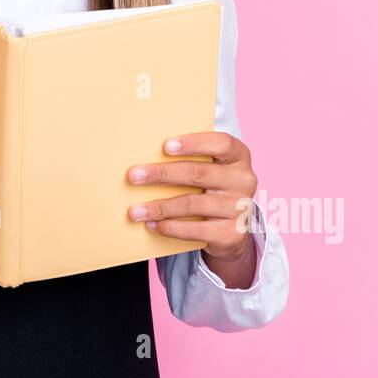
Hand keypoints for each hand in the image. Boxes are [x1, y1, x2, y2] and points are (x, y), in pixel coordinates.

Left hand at [125, 131, 257, 264]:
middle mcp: (244, 180)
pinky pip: (196, 230)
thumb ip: (189, 159)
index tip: (165, 146)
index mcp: (239, 157)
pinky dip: (170, 227)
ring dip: (159, 207)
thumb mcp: (209, 169)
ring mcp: (240, 208)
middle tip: (133, 176)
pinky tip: (152, 224)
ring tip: (135, 210)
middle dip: (161, 174)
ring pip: (192, 203)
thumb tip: (144, 155)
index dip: (193, 143)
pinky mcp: (232, 234)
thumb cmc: (211, 188)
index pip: (221, 143)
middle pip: (198, 173)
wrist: (231, 229)